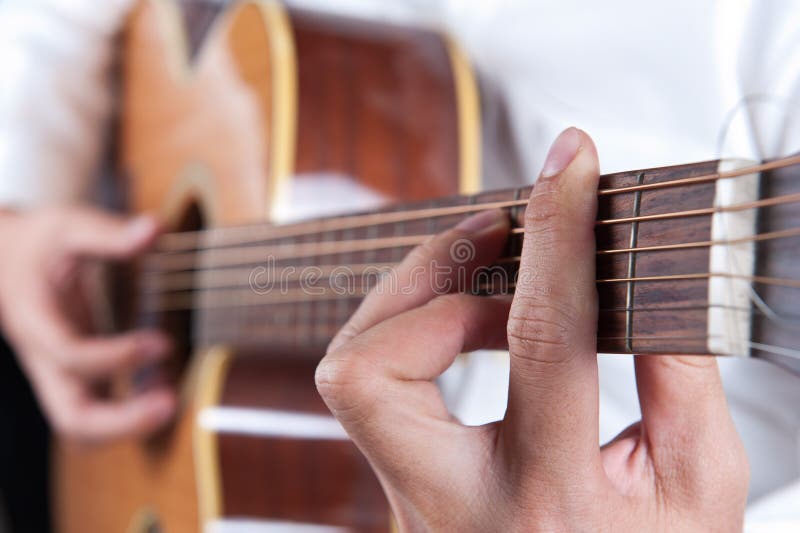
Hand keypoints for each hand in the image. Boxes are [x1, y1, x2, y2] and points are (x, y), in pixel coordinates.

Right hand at [0, 206, 175, 441]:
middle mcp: (45, 359)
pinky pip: (98, 412)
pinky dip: (130, 412)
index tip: (164, 342)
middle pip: (72, 417)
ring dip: (129, 424)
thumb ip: (109, 233)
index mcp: (36, 321)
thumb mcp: (68, 226)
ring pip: (82, 426)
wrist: (4, 262)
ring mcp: (58, 375)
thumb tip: (155, 228)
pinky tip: (165, 386)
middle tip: (170, 404)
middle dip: (122, 421)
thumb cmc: (38, 244)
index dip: (118, 356)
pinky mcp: (75, 377)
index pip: (70, 355)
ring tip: (172, 399)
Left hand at [316, 128, 748, 530]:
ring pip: (351, 373)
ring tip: (490, 281)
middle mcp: (452, 504)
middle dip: (431, 274)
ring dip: (414, 300)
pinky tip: (471, 326)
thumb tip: (641, 277)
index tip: (571, 160)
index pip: (540, 339)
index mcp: (547, 502)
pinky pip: (373, 388)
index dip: (558, 234)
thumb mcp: (699, 488)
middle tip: (500, 238)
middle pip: (370, 366)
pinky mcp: (399, 488)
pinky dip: (414, 333)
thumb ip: (680, 381)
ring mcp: (411, 500)